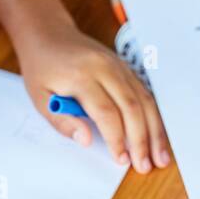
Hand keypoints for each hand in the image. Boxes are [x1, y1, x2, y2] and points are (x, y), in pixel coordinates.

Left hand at [15, 22, 169, 172]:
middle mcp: (104, 67)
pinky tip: (157, 134)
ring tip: (160, 156)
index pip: (106, 111)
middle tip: (145, 165)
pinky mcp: (124, 66)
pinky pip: (144, 92)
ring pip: (144, 99)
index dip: (117, 139)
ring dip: (155, 130)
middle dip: (141, 139)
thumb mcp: (39, 97)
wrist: (48, 34)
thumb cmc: (42, 66)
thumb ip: (62, 121)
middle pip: (131, 106)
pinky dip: (153, 115)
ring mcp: (118, 64)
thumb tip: (86, 140)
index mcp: (81, 75)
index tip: (121, 159)